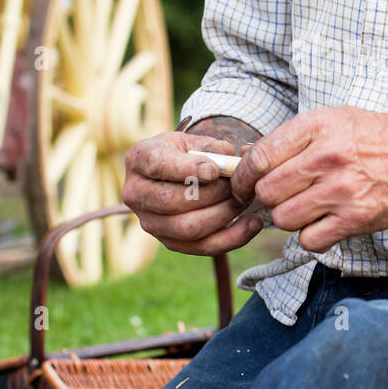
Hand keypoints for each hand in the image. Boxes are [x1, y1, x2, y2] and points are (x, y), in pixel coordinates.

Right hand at [121, 130, 260, 255]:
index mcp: (139, 159)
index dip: (187, 169)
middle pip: (173, 201)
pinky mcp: (169, 242)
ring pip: (187, 228)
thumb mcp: (195, 141)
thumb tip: (233, 158)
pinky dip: (232, 238)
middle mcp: (135, 193)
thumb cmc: (186, 153)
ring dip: (223, 215)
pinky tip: (252, 223)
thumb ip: (213, 147)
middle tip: (238, 185)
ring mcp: (149, 222)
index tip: (214, 170)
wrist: (175, 174)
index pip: (158, 165)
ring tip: (244, 201)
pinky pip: (202, 247)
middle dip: (212, 194)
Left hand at [229, 106, 387, 252]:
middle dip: (265, 198)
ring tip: (305, 207)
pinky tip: (322, 222)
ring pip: (283, 218)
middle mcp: (327, 157)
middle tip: (278, 196)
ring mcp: (341, 190)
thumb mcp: (333, 120)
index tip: (242, 185)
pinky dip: (309, 236)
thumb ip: (291, 138)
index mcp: (317, 127)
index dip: (241, 176)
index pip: (259, 157)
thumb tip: (245, 157)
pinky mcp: (355, 219)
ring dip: (288, 217)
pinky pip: (309, 240)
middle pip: (266, 191)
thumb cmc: (375, 139)